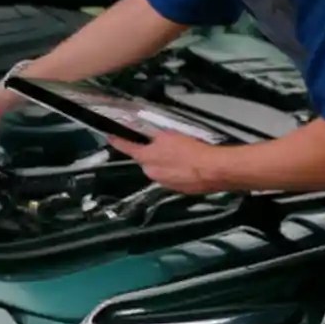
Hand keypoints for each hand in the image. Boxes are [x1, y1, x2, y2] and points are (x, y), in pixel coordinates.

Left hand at [107, 131, 221, 194]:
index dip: (118, 141)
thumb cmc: (193, 150)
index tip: (111, 137)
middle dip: (153, 152)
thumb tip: (147, 134)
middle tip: (167, 144)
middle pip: (146, 159)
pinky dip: (178, 171)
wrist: (213, 169)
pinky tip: (190, 164)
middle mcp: (152, 172)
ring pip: (160, 168)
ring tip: (183, 154)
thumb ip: (155, 136)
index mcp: (147, 157)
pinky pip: (173, 176)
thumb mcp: (170, 134)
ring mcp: (164, 182)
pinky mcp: (178, 188)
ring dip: (167, 162)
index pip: (126, 147)